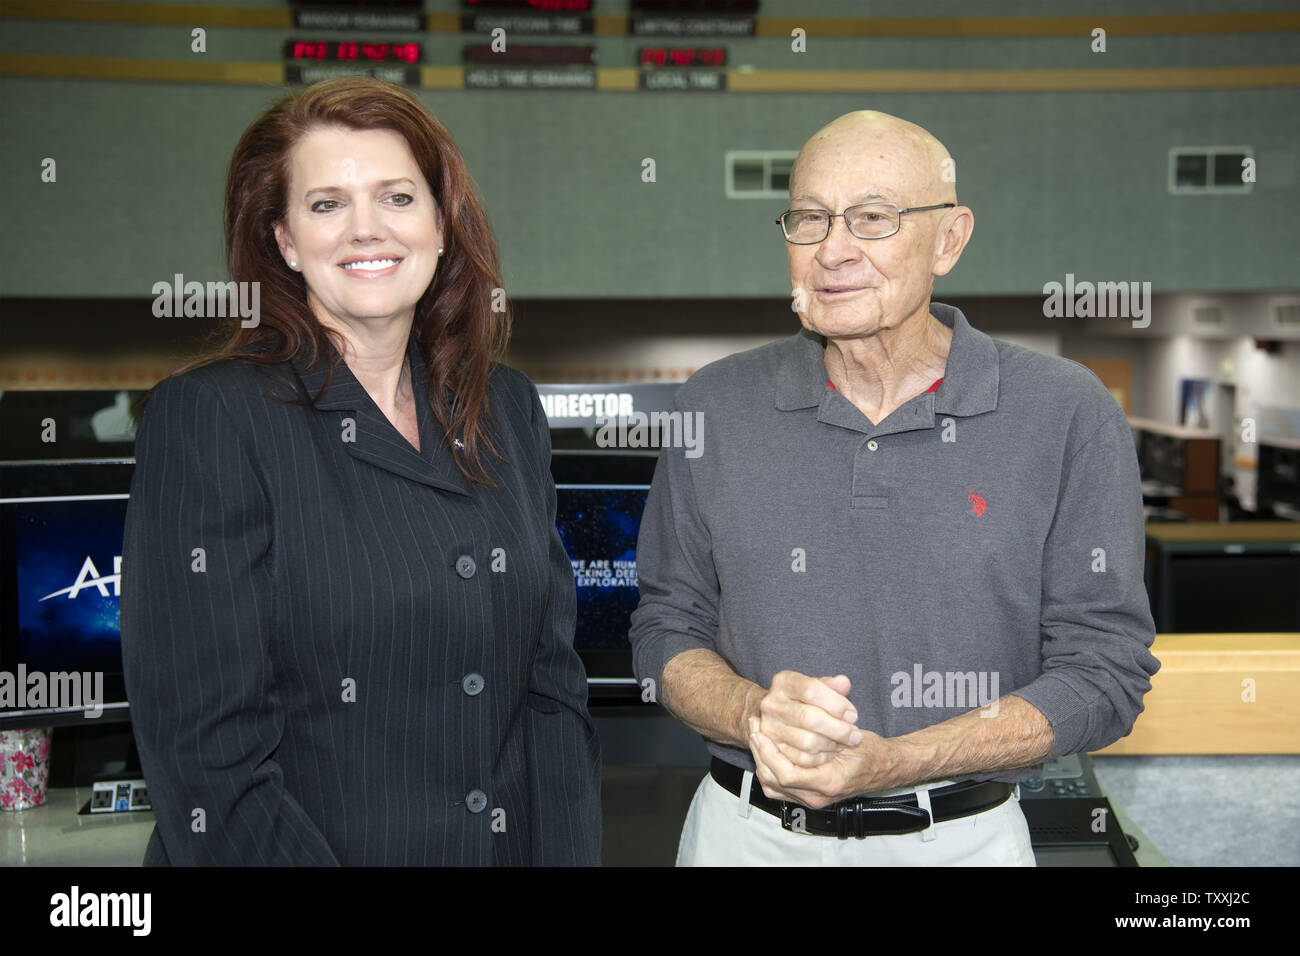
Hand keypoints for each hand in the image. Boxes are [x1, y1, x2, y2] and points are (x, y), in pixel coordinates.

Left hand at [747, 720, 898, 809]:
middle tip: (753, 729)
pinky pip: (779, 788)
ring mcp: (812, 799)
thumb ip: (840, 712)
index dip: (769, 753)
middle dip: (759, 754)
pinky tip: (765, 750)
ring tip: (756, 736)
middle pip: (773, 782)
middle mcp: (819, 796)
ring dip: (761, 760)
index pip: (787, 774)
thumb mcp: (855, 732)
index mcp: (830, 781)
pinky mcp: (808, 796)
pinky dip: (768, 769)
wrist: (884, 771)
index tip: (761, 731)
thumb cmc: (871, 752)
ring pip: (772, 786)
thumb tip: (837, 682)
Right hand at [753, 671, 860, 769]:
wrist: (778, 715)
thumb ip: (831, 685)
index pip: (810, 690)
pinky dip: (822, 757)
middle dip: (838, 729)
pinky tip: (832, 751)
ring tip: (845, 743)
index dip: (836, 704)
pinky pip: (802, 759)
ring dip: (832, 744)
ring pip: (807, 741)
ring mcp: (770, 728)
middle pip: (808, 718)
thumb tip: (844, 683)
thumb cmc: (804, 699)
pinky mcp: (774, 750)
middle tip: (856, 735)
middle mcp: (771, 704)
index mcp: (783, 682)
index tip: (853, 715)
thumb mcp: (817, 686)